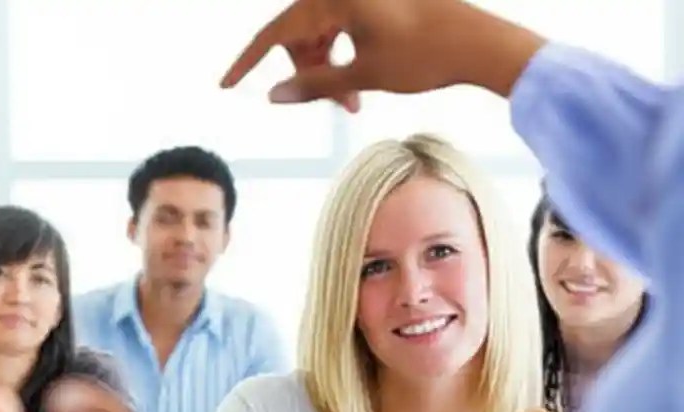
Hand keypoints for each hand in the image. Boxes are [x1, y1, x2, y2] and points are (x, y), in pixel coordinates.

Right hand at [219, 0, 545, 108]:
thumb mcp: (363, 75)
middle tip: (327, 105)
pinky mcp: (379, 2)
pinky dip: (343, 54)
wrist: (482, 44)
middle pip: (300, 32)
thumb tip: (272, 95)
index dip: (247, 60)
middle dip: (305, 71)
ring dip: (326, 68)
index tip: (224, 84)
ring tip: (350, 102)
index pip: (276, 31)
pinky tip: (359, 82)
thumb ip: (313, 85)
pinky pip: (343, 25)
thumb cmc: (426, 56)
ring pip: (322, 32)